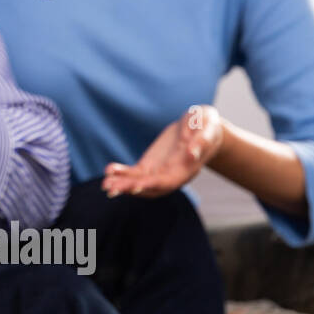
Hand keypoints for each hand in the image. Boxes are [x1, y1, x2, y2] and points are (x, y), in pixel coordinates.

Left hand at [103, 105, 224, 197]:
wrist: (201, 126)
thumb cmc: (207, 125)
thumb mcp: (208, 127)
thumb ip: (202, 140)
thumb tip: (193, 153)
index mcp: (188, 168)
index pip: (169, 181)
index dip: (153, 184)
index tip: (136, 186)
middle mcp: (173, 174)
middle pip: (151, 186)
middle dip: (131, 188)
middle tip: (110, 189)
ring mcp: (161, 171)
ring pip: (140, 182)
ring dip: (123, 184)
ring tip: (105, 184)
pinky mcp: (152, 164)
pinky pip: (136, 172)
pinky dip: (123, 173)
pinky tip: (109, 171)